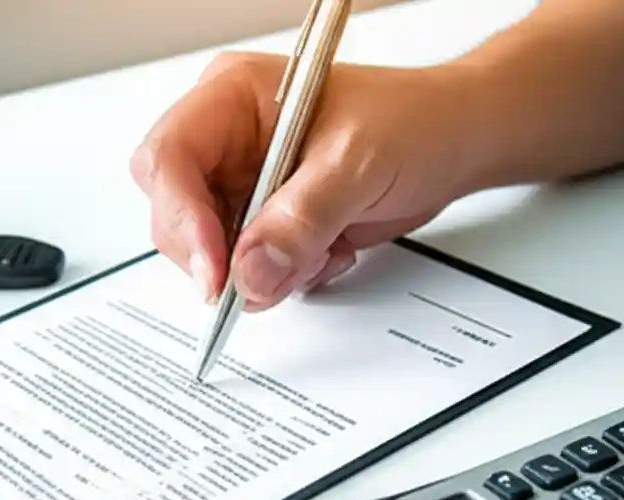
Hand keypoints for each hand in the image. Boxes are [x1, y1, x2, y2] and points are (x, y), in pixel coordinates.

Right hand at [129, 51, 479, 310]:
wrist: (453, 144)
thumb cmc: (412, 123)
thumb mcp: (357, 166)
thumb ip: (301, 220)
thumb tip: (250, 271)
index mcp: (233, 97)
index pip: (170, 159)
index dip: (182, 219)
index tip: (215, 273)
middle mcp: (228, 140)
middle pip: (175, 211)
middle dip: (220, 254)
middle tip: (268, 276)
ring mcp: (244, 182)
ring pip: (210, 250)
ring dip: (262, 270)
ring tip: (320, 250)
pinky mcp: (265, 219)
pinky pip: (248, 268)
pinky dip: (285, 275)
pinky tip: (327, 249)